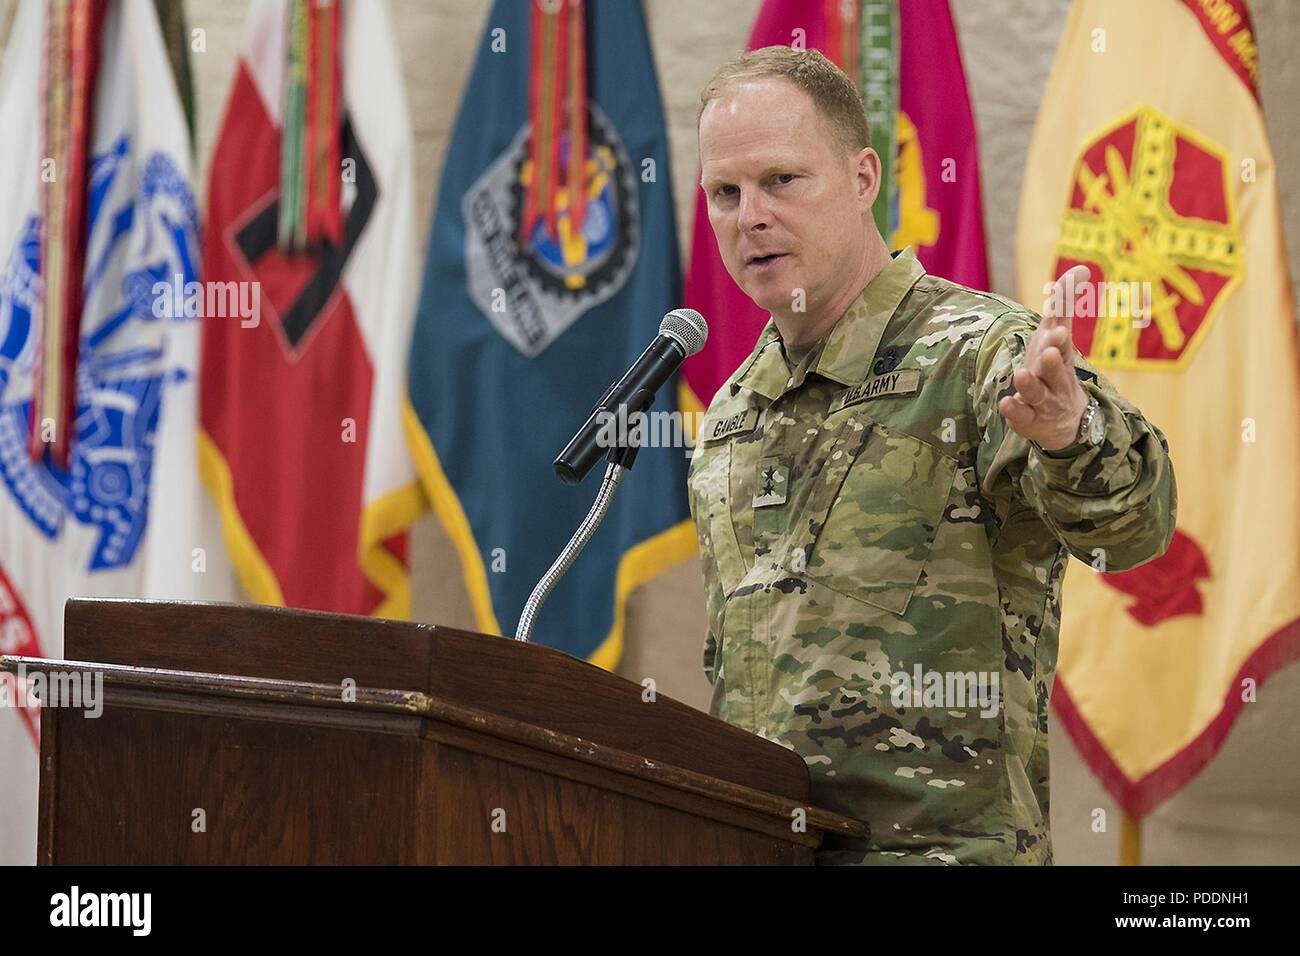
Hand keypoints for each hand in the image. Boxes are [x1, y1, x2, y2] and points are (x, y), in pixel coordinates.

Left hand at [998, 265, 1091, 450]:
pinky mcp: (1028, 419)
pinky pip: (1022, 417)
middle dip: (1051, 361)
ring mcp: (1042, 400)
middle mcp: (1053, 379)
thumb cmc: (1054, 368)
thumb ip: (1065, 304)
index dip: (1059, 339)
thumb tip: (1081, 268)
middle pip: (1053, 370)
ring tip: (1021, 375)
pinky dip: (1015, 411)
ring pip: (1037, 394)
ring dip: (1030, 385)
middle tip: (1048, 351)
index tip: (1058, 331)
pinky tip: (1007, 403)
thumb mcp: (1058, 336)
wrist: (1065, 420)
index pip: (1062, 346)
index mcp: (1059, 357)